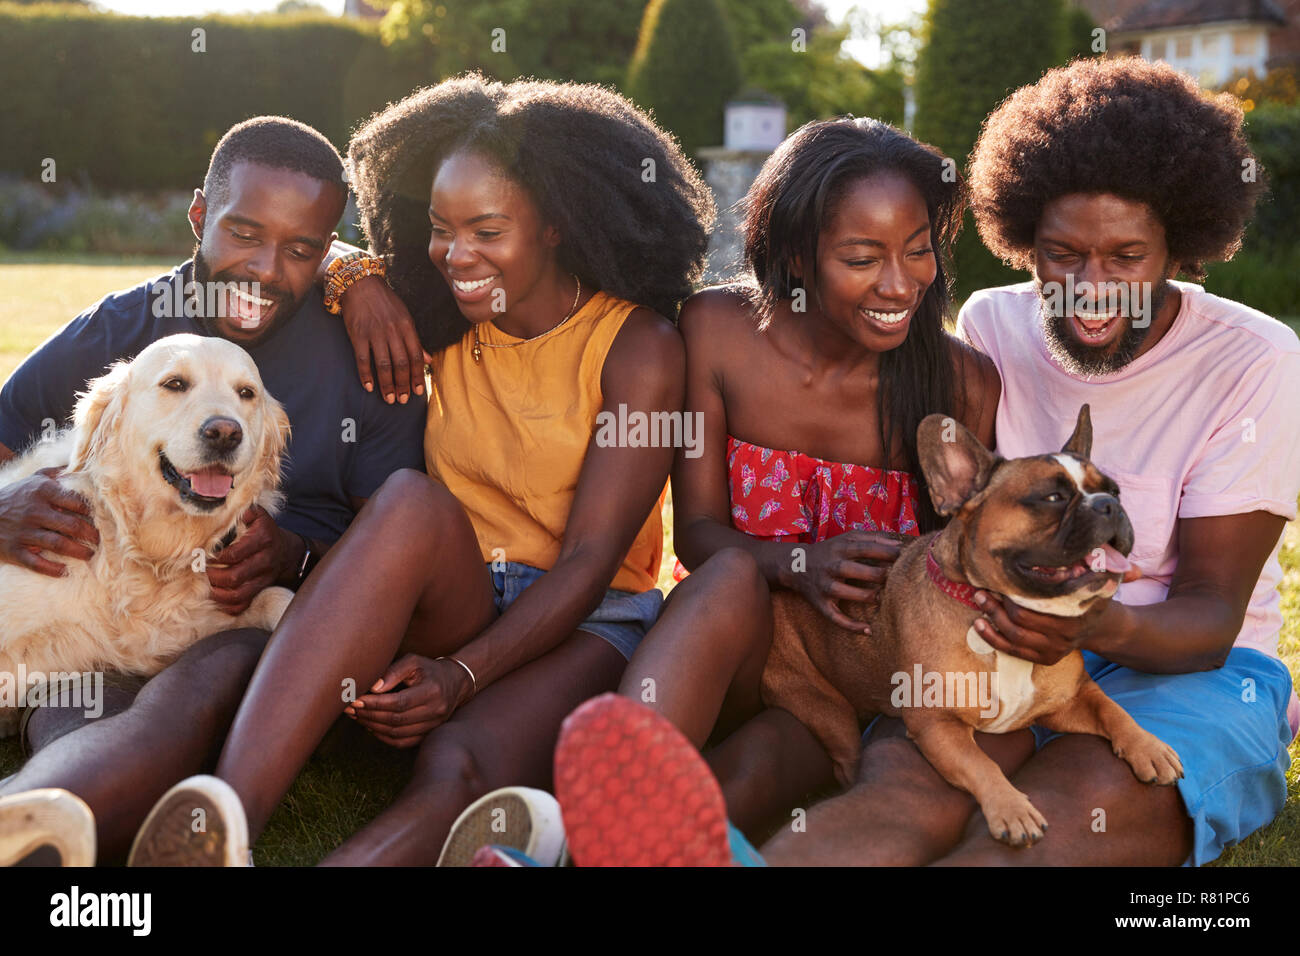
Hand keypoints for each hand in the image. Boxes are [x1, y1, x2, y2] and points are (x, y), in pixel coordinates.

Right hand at [0, 467, 97, 576]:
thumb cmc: (16, 496)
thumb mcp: (34, 479)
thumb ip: (58, 472)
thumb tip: (80, 462)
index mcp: (43, 492)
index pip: (77, 502)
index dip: (93, 512)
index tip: (103, 518)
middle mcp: (34, 511)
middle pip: (72, 525)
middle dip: (91, 535)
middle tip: (99, 540)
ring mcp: (24, 532)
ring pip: (58, 544)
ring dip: (78, 552)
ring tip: (89, 555)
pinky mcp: (14, 550)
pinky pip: (36, 563)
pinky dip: (52, 569)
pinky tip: (64, 571)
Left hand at [205, 505, 293, 614]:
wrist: (287, 551)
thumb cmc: (264, 531)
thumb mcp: (257, 515)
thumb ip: (241, 510)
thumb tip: (219, 507)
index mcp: (263, 539)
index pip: (234, 554)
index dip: (215, 557)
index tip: (202, 555)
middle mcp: (265, 560)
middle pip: (235, 576)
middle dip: (213, 576)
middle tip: (201, 571)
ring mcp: (264, 578)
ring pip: (238, 594)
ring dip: (218, 593)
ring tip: (206, 585)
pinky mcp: (261, 590)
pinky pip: (243, 605)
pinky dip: (228, 606)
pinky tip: (217, 598)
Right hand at [339, 275, 425, 404]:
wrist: (360, 283)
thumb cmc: (385, 302)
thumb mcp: (405, 317)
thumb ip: (416, 340)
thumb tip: (430, 360)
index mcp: (407, 327)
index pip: (416, 356)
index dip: (418, 376)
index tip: (419, 391)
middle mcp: (393, 331)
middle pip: (401, 363)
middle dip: (404, 384)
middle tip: (404, 400)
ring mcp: (375, 333)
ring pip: (384, 365)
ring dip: (387, 385)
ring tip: (389, 399)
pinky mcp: (358, 335)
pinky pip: (363, 359)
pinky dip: (366, 375)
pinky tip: (369, 387)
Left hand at [344, 653, 472, 747]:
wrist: (455, 682)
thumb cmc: (429, 669)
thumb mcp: (413, 661)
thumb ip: (393, 672)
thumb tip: (372, 688)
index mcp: (432, 691)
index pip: (399, 702)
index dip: (375, 703)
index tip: (355, 700)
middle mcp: (436, 711)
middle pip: (396, 720)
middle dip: (369, 715)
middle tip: (349, 708)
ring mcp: (433, 725)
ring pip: (397, 733)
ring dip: (373, 726)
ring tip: (356, 716)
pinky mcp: (428, 734)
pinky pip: (403, 742)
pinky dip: (383, 737)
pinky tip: (370, 727)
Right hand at [789, 531, 903, 631]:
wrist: (795, 565)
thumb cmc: (829, 551)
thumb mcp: (846, 538)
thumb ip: (872, 538)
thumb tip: (900, 543)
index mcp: (839, 548)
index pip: (866, 548)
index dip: (886, 553)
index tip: (905, 557)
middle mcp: (831, 566)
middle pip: (854, 570)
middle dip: (878, 574)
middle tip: (897, 578)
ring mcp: (825, 586)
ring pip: (845, 593)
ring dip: (866, 596)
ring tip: (883, 598)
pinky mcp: (821, 604)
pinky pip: (835, 617)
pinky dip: (851, 626)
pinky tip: (868, 630)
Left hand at [971, 575, 1136, 664]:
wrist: (1096, 624)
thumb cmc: (1086, 592)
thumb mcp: (1097, 575)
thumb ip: (1094, 561)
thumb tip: (1088, 548)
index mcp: (1077, 610)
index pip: (1039, 601)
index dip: (1016, 590)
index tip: (1000, 576)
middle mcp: (1067, 633)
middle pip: (1023, 618)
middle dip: (999, 603)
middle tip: (982, 588)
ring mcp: (1056, 649)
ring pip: (1016, 635)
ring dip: (992, 617)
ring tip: (979, 599)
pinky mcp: (1045, 659)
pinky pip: (1014, 651)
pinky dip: (993, 639)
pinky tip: (979, 624)